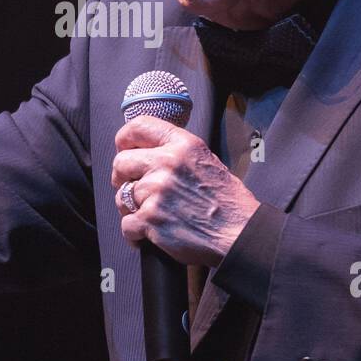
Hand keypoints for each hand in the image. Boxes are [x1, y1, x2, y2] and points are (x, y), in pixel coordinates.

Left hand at [111, 115, 259, 267]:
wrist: (240, 232)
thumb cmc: (226, 201)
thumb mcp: (206, 161)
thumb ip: (176, 152)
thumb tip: (147, 152)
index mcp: (182, 145)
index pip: (138, 126)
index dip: (124, 140)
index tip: (124, 150)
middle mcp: (168, 163)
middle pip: (121, 162)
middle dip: (122, 178)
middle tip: (134, 190)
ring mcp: (157, 190)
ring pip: (121, 196)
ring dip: (132, 209)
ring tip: (153, 215)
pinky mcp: (151, 218)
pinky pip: (126, 224)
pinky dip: (135, 233)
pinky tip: (151, 234)